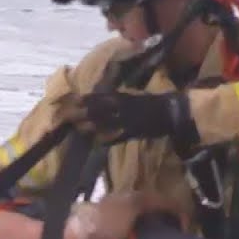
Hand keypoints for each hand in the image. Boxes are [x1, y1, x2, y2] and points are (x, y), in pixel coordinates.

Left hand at [56, 90, 199, 146]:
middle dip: (81, 112)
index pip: (97, 97)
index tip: (67, 101)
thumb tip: (96, 101)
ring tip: (77, 127)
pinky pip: (118, 136)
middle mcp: (122, 106)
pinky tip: (97, 141)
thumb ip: (116, 100)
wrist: (172, 111)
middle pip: (97, 109)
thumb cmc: (152, 102)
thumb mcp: (132, 97)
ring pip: (105, 122)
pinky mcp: (135, 132)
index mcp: (122, 96)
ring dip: (91, 125)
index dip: (82, 100)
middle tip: (65, 115)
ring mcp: (128, 120)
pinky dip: (107, 138)